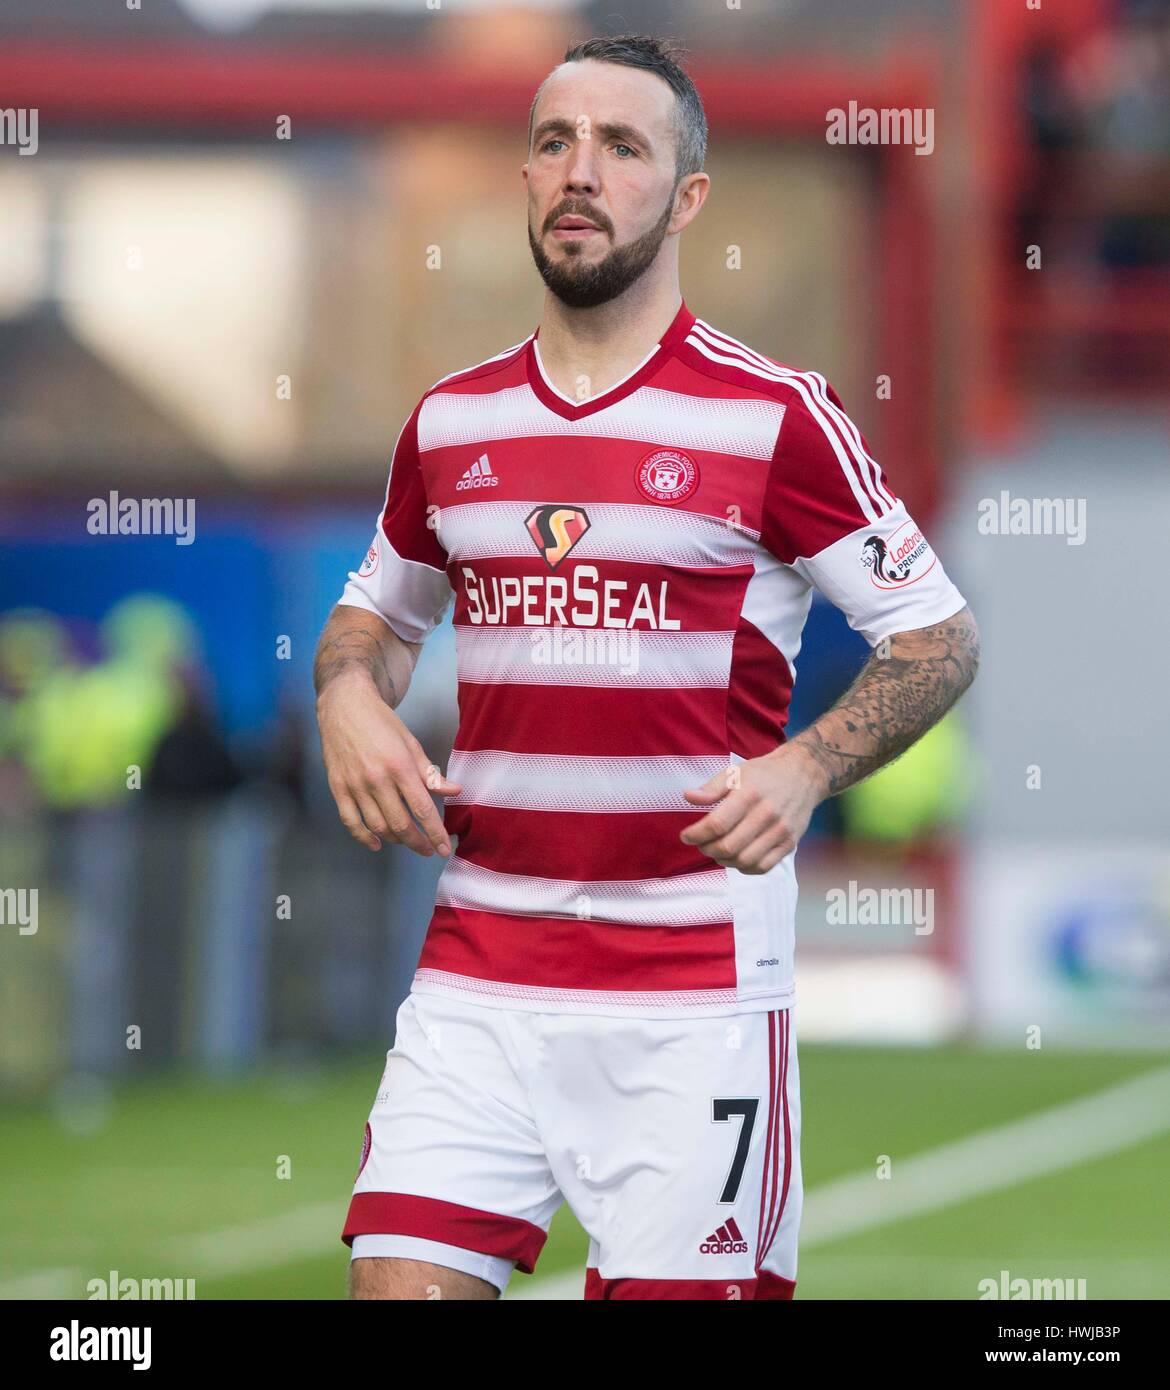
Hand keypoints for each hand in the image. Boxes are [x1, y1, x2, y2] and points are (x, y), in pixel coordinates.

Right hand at [316, 671, 460, 854]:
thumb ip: (430, 773)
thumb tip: (454, 791)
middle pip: (401, 824)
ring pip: (377, 826)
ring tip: (408, 841)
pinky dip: (363, 837)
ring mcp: (354, 785)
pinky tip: (376, 843)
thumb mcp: (411, 743)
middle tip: (428, 850)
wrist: (344, 705)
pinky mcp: (337, 788)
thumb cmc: (381, 722)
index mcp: (400, 766)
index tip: (444, 849)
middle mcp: (377, 779)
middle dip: (418, 843)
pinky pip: (350, 821)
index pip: (422, 809)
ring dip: (395, 840)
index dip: (435, 833)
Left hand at [679, 744, 826, 873]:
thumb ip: (711, 788)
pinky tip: (736, 858)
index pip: (717, 824)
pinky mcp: (789, 843)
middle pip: (729, 846)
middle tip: (701, 844)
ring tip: (716, 851)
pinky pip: (763, 867)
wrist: (803, 774)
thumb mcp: (736, 772)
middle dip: (707, 849)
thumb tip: (688, 797)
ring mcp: (780, 831)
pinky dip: (744, 868)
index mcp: (749, 794)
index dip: (696, 834)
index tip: (686, 836)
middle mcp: (766, 814)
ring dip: (724, 861)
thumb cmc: (764, 774)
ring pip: (745, 860)